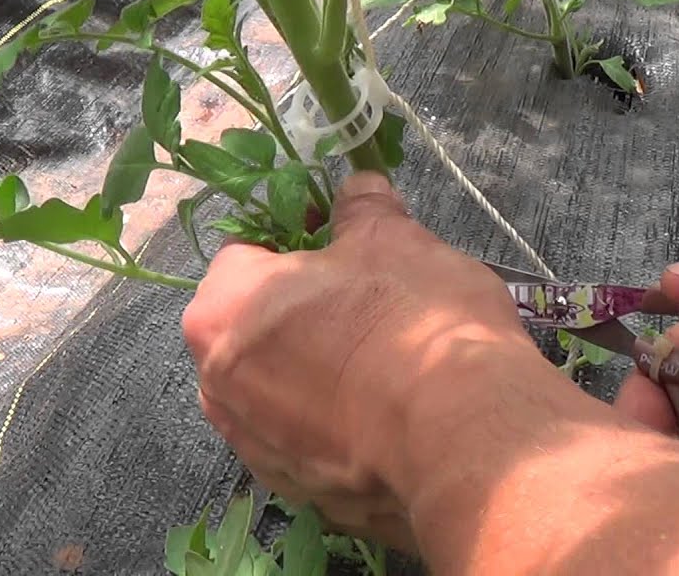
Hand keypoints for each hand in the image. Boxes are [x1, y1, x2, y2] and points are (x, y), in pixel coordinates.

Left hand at [181, 172, 561, 547]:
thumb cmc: (413, 320)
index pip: (243, 255)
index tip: (341, 243)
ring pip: (276, 391)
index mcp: (222, 310)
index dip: (295, 240)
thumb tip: (359, 186)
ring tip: (378, 363)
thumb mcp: (394, 240)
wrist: (460, 436)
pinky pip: (305, 442)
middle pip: (251, 328)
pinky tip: (383, 415)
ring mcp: (254, 448)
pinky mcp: (298, 492)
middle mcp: (218, 384)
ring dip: (311, 372)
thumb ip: (363, 210)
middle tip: (363, 301)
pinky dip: (332, 426)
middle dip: (297, 311)